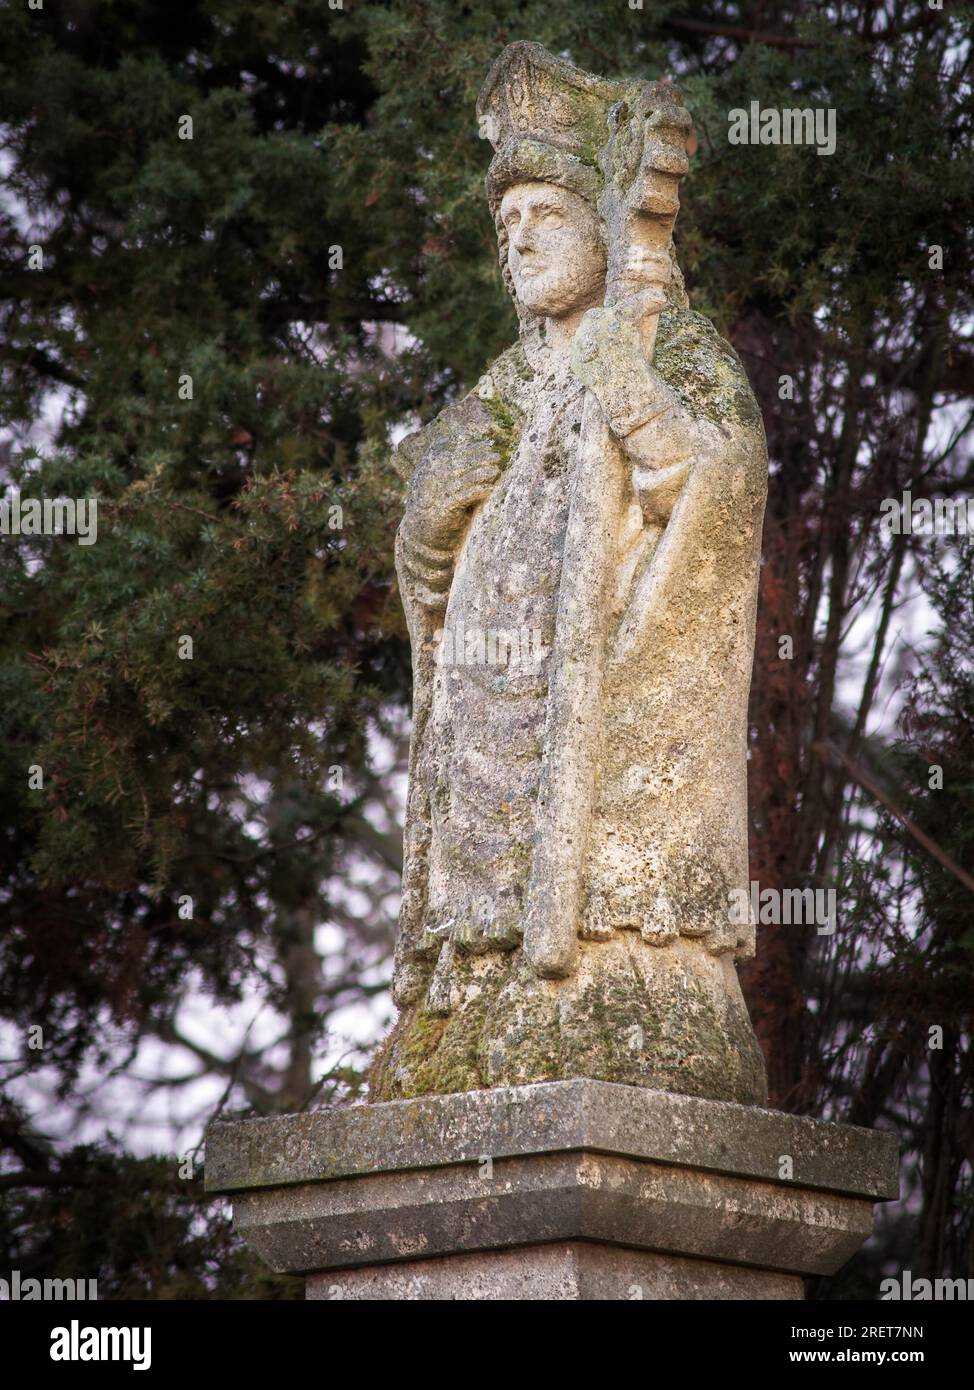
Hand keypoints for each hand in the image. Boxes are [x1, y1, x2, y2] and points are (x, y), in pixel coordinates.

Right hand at [402, 432, 501, 551]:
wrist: (424, 538)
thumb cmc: (440, 507)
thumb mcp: (446, 484)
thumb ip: (458, 468)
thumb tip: (483, 451)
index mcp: (426, 466)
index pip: (448, 447)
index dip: (468, 443)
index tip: (487, 441)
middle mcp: (426, 478)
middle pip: (455, 461)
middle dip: (477, 456)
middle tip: (496, 456)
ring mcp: (432, 494)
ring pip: (460, 478)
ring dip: (480, 473)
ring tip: (496, 470)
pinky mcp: (441, 510)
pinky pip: (462, 497)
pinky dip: (477, 491)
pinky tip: (489, 489)